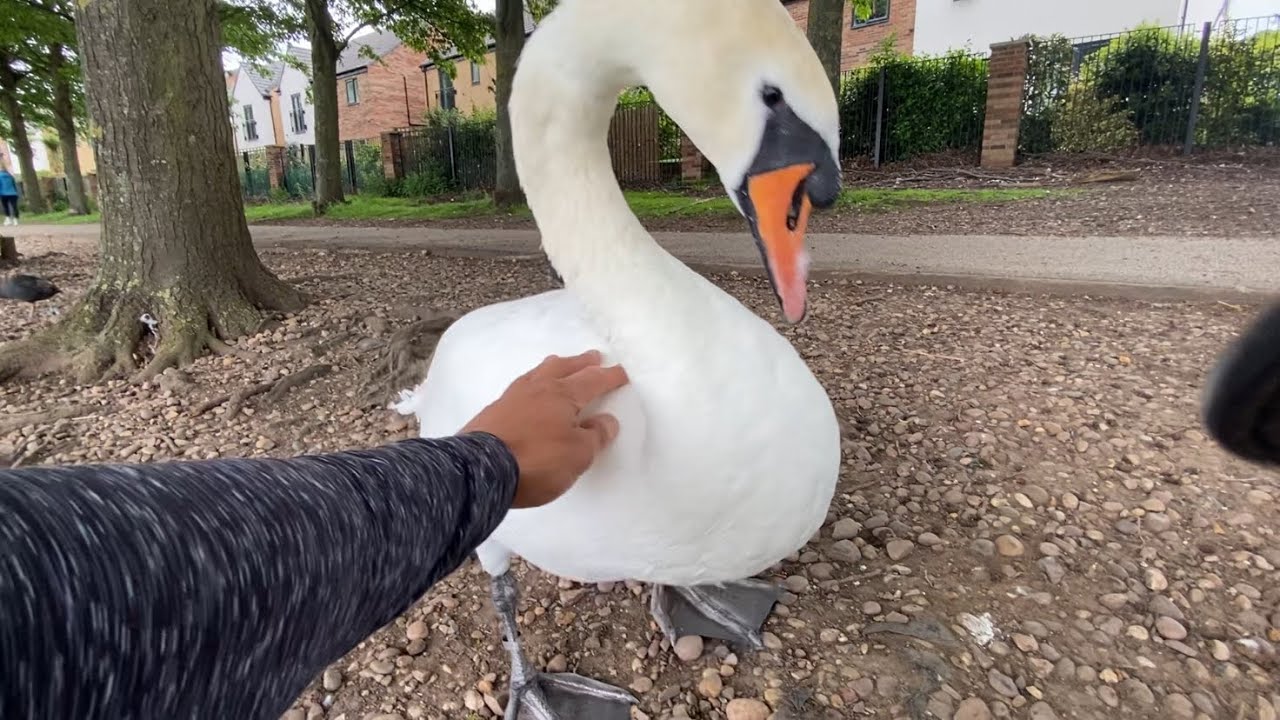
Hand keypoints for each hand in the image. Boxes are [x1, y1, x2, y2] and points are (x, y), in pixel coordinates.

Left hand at [461, 350, 628, 507]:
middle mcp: (538, 389)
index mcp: (563, 395)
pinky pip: (521, 388)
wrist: (481, 470)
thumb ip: (596, 436)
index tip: (622, 372)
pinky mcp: (494, 411)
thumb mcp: (578, 454)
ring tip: (560, 365)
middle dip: (581, 362)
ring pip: (538, 373)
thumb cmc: (538, 460)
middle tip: (594, 357)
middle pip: (563, 368)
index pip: (592, 381)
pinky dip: (533, 383)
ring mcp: (512, 398)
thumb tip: (607, 420)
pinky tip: (530, 392)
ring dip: (554, 367)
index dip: (609, 377)